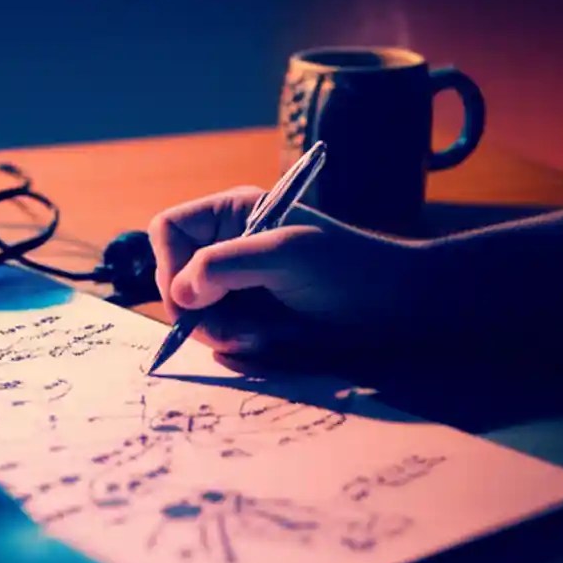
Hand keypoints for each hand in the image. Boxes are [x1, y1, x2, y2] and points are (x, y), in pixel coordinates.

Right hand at [148, 186, 431, 362]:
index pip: (167, 231)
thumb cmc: (347, 270)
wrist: (395, 308)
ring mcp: (238, 285)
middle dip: (201, 311)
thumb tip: (180, 293)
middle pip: (175, 281)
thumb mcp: (285, 256)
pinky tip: (273, 343)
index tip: (192, 299)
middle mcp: (228, 246)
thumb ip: (224, 266)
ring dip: (224, 333)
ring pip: (196, 316)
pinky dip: (240, 347)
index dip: (169, 266)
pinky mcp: (251, 318)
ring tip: (267, 336)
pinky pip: (220, 337)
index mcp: (231, 214)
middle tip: (237, 330)